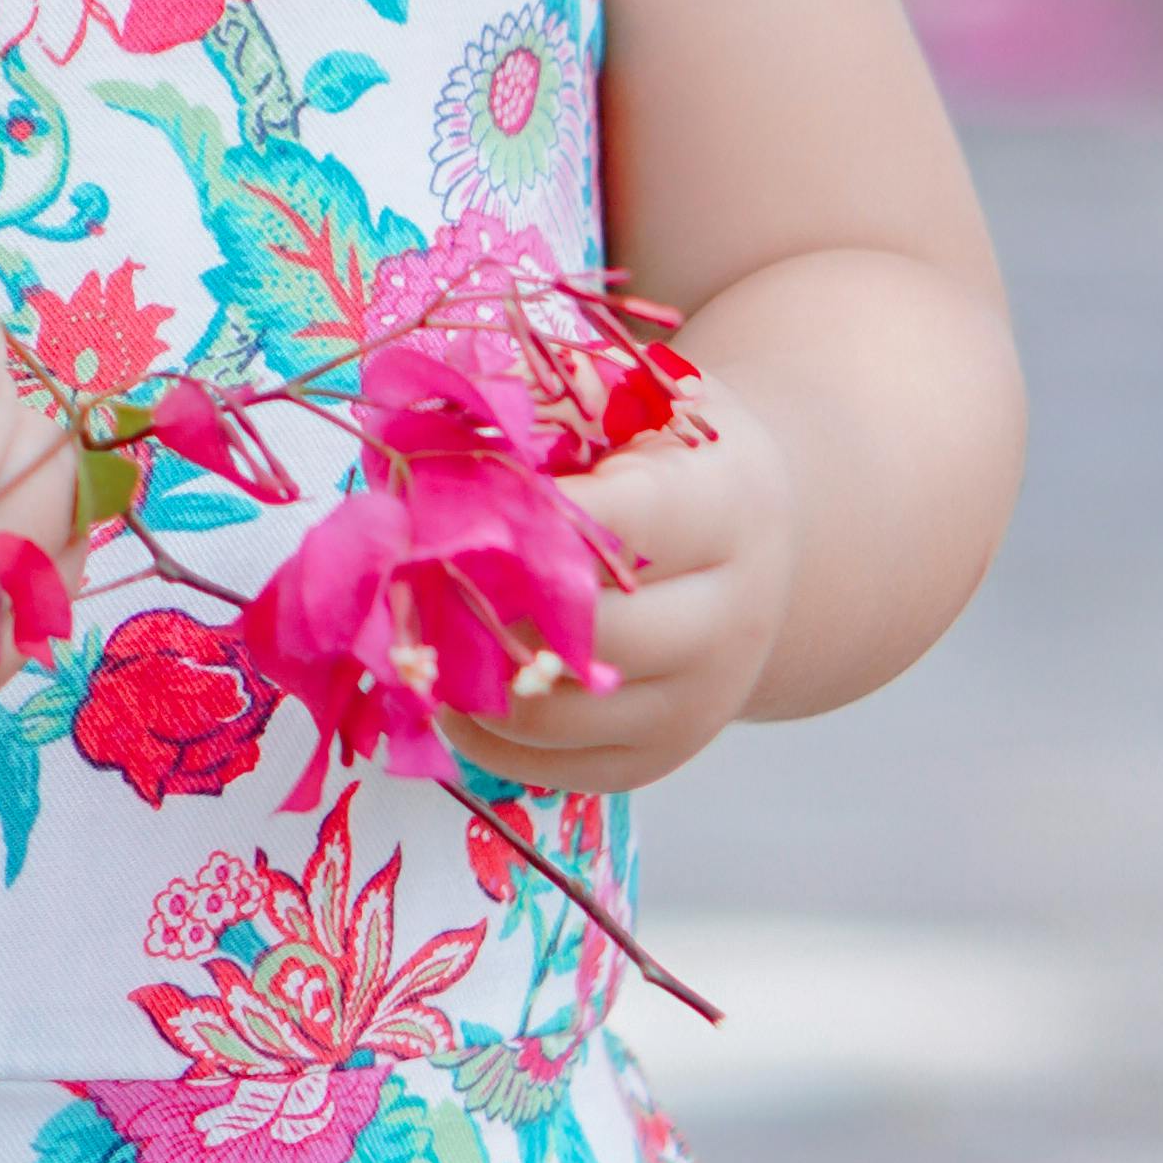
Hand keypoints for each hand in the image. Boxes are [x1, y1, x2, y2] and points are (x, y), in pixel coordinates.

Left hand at [442, 372, 798, 800]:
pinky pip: (552, 768)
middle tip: (406, 572)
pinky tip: (447, 681)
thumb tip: (446, 396)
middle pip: (588, 630)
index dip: (524, 515)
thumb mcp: (639, 396)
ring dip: (466, 676)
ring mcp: (701, 702)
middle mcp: (732, 617)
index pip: (621, 523)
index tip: (443, 499)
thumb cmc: (671, 457)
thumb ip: (555, 393)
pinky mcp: (660, 759)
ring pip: (556, 715)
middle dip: (481, 601)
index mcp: (727, 508)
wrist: (756, 548)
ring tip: (414, 628)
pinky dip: (482, 735)